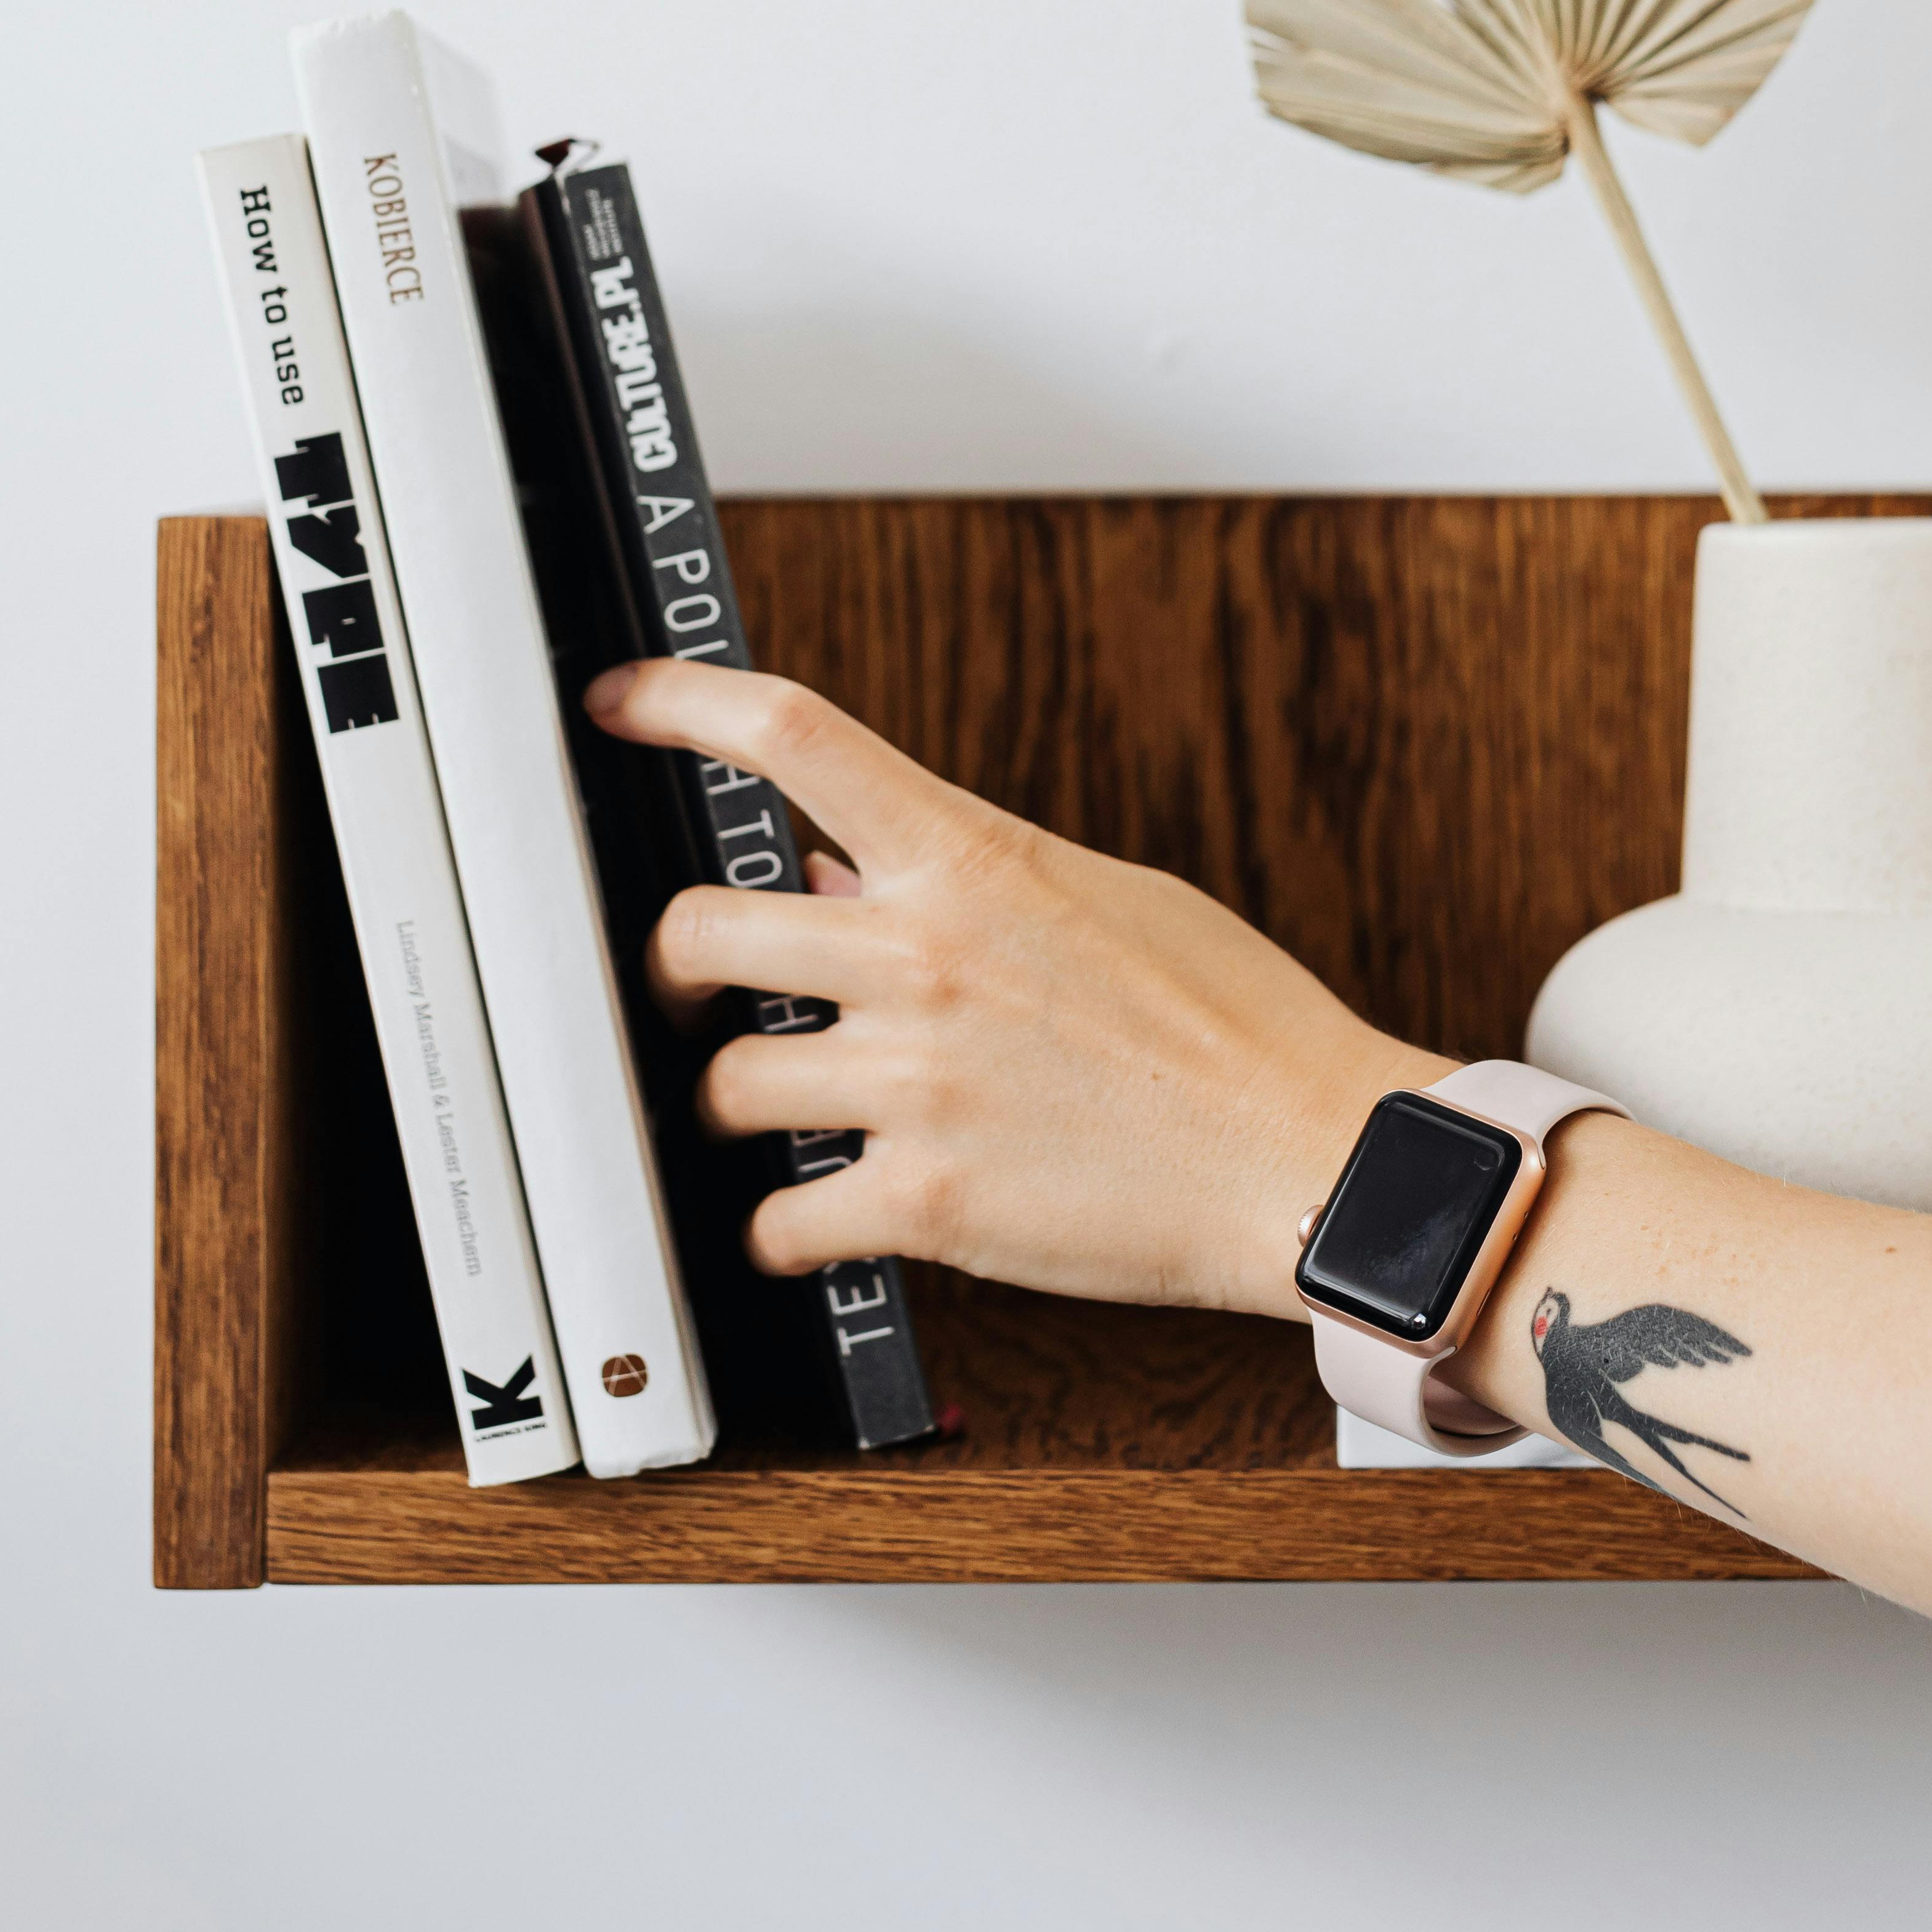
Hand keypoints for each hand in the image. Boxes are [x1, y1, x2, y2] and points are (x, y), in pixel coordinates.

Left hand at [582, 658, 1440, 1320]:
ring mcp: (919, 1081)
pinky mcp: (928, 1203)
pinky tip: (813, 1223)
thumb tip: (840, 865)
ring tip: (775, 1118)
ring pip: (724, 1083)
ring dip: (731, 1105)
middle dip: (672, 967)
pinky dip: (780, 1231)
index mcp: (972, 861)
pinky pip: (779, 1218)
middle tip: (687, 992)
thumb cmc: (1231, 1024)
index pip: (794, 736)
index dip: (681, 701)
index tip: (620, 700)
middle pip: (700, 929)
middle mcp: (926, 956)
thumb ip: (966, 882)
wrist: (1310, 1155)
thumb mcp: (1101, 901)